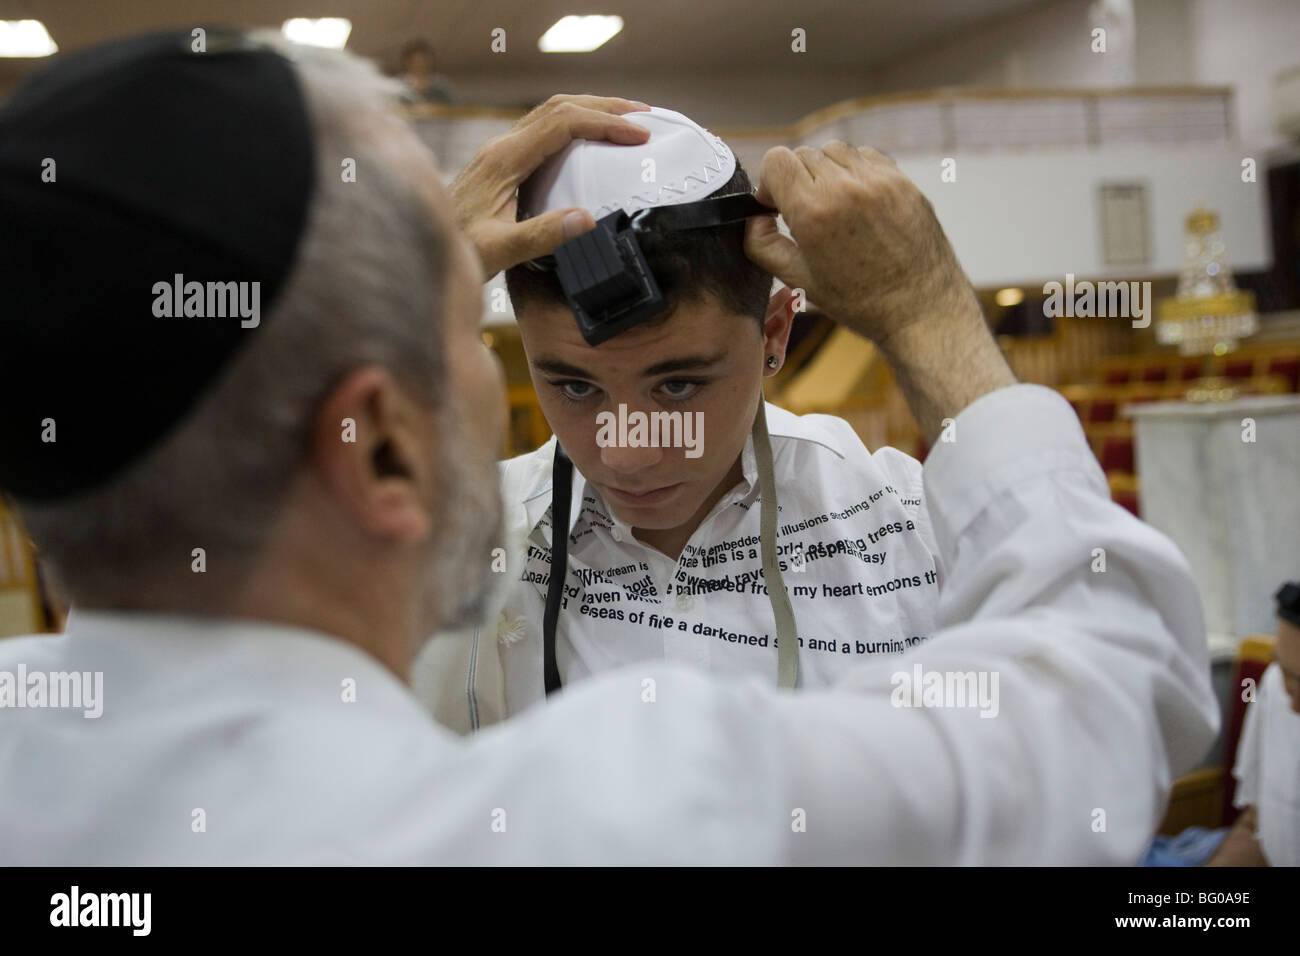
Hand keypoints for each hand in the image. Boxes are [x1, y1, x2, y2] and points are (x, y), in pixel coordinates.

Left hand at [449, 95, 650, 277]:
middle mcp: (500, 148)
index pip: (562, 124)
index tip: (638, 136)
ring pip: (550, 115)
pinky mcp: (500, 166)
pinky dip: (574, 128)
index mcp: (503, 160)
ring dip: (590, 111)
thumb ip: (541, 235)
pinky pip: (542, 132)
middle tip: (644, 115)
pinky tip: (589, 143)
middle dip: (604, 106)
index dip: (604, 123)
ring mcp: (499, 154)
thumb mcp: (499, 251)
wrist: (419, 252)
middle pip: (559, 107)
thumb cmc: (455, 252)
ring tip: (625, 121)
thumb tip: (587, 219)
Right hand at [744, 142, 1013, 440]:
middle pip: (803, 155)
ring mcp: (878, 181)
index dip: (769, 182)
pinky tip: (858, 203)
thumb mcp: (798, 280)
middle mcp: (846, 188)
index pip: (776, 160)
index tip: (776, 205)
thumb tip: (754, 217)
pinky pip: (866, 157)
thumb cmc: (859, 302)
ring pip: (834, 151)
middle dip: (796, 181)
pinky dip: (855, 172)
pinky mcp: (902, 181)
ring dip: (825, 172)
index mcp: (814, 212)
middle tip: (805, 214)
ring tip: (833, 206)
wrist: (920, 310)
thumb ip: (763, 244)